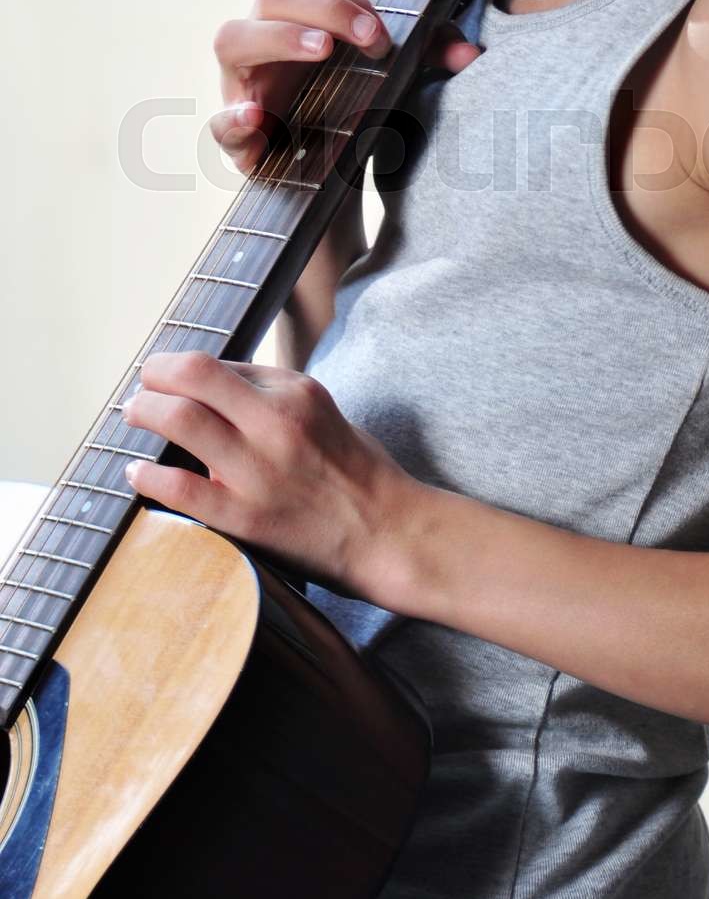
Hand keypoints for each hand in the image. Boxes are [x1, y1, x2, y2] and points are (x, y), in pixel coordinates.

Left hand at [121, 349, 419, 600]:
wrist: (385, 532)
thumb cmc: (354, 471)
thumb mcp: (321, 409)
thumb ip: (269, 394)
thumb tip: (209, 386)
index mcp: (297, 392)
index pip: (222, 365)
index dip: (181, 366)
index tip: (165, 374)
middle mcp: (277, 422)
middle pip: (194, 376)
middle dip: (154, 376)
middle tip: (140, 388)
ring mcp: (259, 469)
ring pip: (181, 421)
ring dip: (144, 412)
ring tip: (134, 415)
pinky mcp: (246, 516)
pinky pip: (179, 488)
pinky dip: (147, 476)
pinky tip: (137, 472)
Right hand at [211, 0, 482, 176]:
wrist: (335, 190)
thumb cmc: (361, 117)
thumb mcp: (401, 85)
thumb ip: (431, 60)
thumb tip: (469, 53)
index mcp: (304, 21)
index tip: (384, 34)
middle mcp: (267, 43)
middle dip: (323, 7)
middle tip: (369, 39)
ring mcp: (244, 85)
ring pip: (232, 38)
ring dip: (278, 37)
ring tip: (321, 51)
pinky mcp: (238, 137)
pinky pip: (220, 122)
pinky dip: (234, 118)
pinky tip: (258, 116)